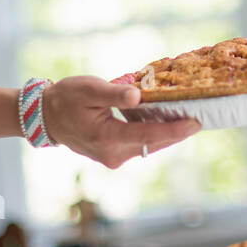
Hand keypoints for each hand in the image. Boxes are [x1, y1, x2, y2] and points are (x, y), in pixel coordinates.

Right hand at [41, 75, 200, 168]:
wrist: (46, 117)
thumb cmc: (66, 99)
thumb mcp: (89, 89)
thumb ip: (114, 93)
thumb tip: (138, 97)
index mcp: (106, 137)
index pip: (148, 134)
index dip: (174, 129)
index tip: (195, 123)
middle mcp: (112, 153)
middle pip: (154, 143)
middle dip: (177, 131)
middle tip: (199, 116)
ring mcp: (113, 158)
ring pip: (149, 146)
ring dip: (167, 133)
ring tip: (186, 116)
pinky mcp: (113, 156)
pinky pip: (140, 145)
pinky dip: (153, 134)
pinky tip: (164, 119)